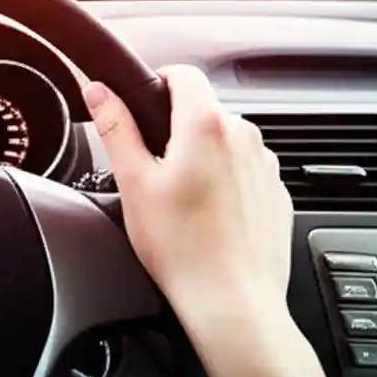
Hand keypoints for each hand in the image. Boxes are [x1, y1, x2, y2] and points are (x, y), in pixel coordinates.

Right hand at [85, 66, 322, 376]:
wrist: (232, 302)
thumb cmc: (182, 248)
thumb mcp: (134, 183)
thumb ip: (115, 128)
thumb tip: (100, 92)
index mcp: (205, 124)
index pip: (183, 73)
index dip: (158, 81)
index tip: (142, 104)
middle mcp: (243, 136)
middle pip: (202, 109)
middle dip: (175, 129)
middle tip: (151, 169)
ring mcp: (266, 165)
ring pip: (225, 142)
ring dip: (202, 156)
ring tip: (179, 200)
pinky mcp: (277, 193)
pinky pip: (245, 172)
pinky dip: (225, 183)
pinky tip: (206, 217)